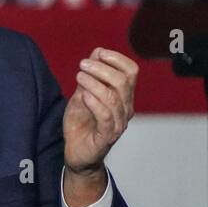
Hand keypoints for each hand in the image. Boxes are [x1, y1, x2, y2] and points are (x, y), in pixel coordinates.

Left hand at [63, 49, 136, 199]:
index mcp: (123, 96)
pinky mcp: (108, 136)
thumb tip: (96, 53)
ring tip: (78, 77)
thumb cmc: (81, 124)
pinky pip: (106, 116)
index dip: (117, 59)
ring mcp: (118, 123)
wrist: (77, 154)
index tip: (98, 53)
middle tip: (82, 64)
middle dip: (102, 68)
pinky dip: (94, 102)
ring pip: (114, 97)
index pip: (131, 72)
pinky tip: (83, 95)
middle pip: (123, 81)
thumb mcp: (82, 95)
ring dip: (94, 83)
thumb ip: (89, 77)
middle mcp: (125, 108)